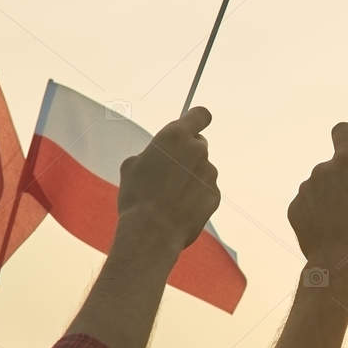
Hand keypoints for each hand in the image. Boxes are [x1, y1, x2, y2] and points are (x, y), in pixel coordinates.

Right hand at [116, 106, 220, 258]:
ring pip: (202, 169)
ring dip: (191, 177)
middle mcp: (198, 150)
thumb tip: (157, 157)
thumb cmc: (137, 197)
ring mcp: (210, 173)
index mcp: (175, 136)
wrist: (152, 232)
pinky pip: (206, 190)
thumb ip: (152, 153)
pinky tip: (180, 208)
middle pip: (199, 144)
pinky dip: (196, 196)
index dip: (196, 119)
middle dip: (187, 153)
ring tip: (170, 196)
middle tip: (169, 172)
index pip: (200, 115)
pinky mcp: (215, 194)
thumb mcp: (131, 166)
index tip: (192, 125)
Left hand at [287, 123, 347, 282]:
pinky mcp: (295, 207)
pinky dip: (320, 209)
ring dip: (334, 193)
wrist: (339, 261)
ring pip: (323, 184)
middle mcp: (322, 169)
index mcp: (347, 161)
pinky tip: (332, 226)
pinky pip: (311, 201)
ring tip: (347, 218)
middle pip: (336, 163)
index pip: (343, 130)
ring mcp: (306, 188)